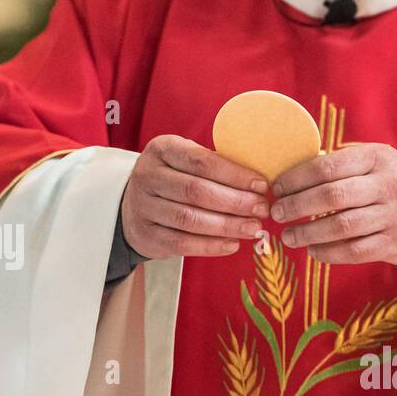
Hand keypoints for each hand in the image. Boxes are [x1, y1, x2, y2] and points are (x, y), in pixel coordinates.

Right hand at [121, 135, 269, 258]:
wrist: (134, 206)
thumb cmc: (174, 180)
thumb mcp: (186, 162)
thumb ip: (215, 167)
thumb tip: (259, 185)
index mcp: (163, 149)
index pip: (201, 161)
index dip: (234, 175)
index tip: (262, 186)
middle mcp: (148, 175)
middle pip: (196, 191)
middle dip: (235, 202)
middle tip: (262, 210)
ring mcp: (143, 206)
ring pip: (190, 219)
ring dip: (227, 225)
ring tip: (253, 229)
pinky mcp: (146, 235)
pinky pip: (182, 243)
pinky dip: (210, 246)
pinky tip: (233, 244)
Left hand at [270, 143, 396, 266]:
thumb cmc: (396, 182)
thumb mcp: (377, 160)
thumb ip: (344, 164)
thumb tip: (294, 172)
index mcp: (377, 158)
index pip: (329, 166)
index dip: (297, 178)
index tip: (278, 187)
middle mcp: (387, 185)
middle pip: (333, 196)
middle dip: (298, 206)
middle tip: (277, 213)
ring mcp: (393, 216)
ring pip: (342, 227)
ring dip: (309, 233)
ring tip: (289, 236)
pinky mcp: (395, 243)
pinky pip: (355, 251)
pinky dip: (329, 252)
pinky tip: (314, 250)